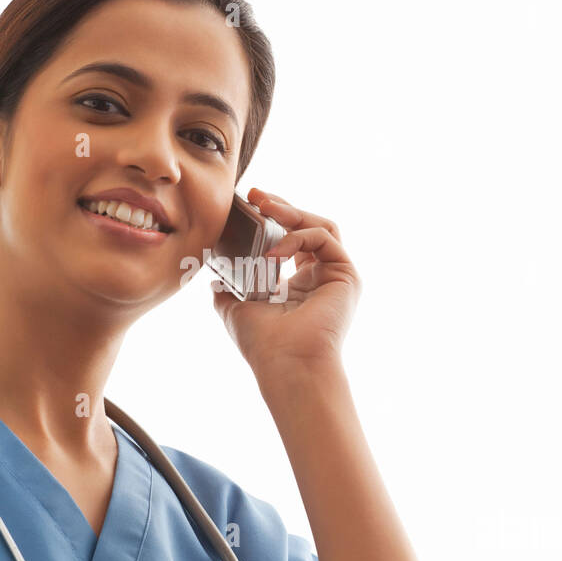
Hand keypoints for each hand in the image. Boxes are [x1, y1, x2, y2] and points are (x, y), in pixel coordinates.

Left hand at [211, 187, 360, 377]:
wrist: (286, 365)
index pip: (291, 240)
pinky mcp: (346, 276)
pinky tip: (274, 252)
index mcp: (299, 284)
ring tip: (265, 208)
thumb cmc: (264, 345)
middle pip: (308, 226)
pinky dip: (298, 237)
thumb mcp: (235, 307)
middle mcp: (321, 278)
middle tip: (256, 195)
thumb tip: (214, 276)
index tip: (249, 204)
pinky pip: (324, 238)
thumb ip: (227, 287)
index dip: (272, 219)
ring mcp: (336, 276)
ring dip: (291, 213)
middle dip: (282, 207)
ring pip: (321, 226)